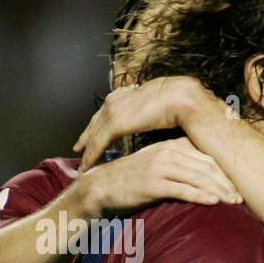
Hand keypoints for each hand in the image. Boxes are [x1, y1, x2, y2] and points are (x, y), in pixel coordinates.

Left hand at [74, 77, 221, 170]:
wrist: (185, 99)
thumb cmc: (184, 105)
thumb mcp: (167, 110)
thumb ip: (159, 116)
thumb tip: (166, 125)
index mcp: (128, 95)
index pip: (109, 111)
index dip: (102, 123)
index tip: (96, 132)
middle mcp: (116, 100)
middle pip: (96, 121)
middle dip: (88, 135)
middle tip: (79, 147)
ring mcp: (113, 111)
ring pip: (94, 135)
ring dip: (87, 150)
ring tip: (81, 164)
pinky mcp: (115, 123)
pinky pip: (98, 144)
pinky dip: (91, 157)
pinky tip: (86, 168)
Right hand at [77, 137, 240, 213]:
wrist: (102, 187)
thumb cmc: (133, 180)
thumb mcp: (158, 165)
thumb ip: (180, 165)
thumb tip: (207, 175)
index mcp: (171, 146)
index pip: (206, 156)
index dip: (226, 172)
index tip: (240, 186)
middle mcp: (167, 152)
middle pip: (206, 167)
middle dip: (227, 183)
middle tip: (242, 199)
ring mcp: (159, 167)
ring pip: (198, 178)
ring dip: (219, 191)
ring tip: (234, 203)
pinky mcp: (152, 183)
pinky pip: (182, 190)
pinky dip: (199, 196)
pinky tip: (213, 203)